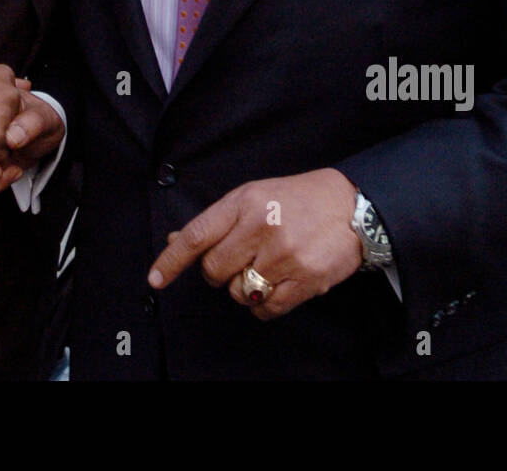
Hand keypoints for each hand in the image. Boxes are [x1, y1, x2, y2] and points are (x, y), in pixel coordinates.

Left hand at [147, 169, 362, 320]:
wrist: (350, 205)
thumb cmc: (297, 200)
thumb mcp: (254, 197)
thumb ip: (217, 222)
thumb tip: (175, 241)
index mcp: (245, 201)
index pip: (197, 235)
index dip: (171, 260)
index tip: (156, 278)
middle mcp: (262, 226)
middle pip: (214, 270)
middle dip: (220, 273)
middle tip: (240, 260)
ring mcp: (284, 254)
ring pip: (239, 292)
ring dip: (245, 288)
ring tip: (266, 267)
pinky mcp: (305, 279)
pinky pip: (266, 310)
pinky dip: (264, 306)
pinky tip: (277, 284)